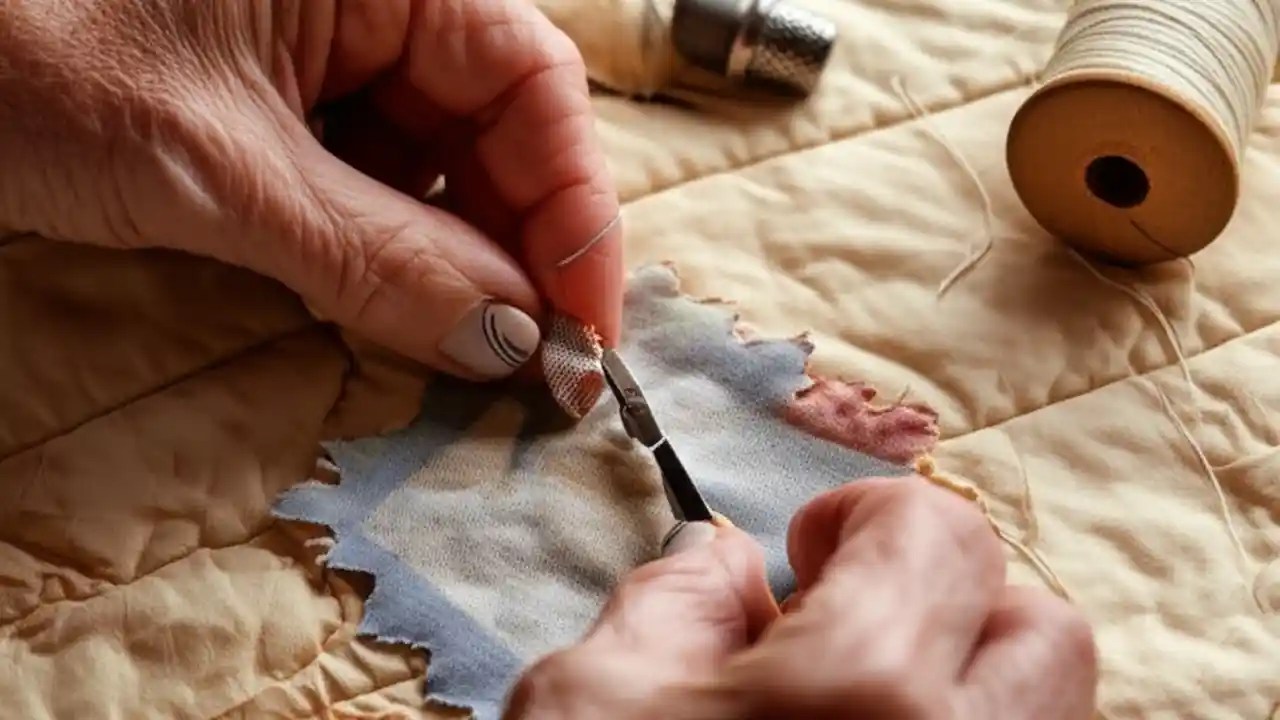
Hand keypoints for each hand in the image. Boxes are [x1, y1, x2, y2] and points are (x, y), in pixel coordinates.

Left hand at [0, 0, 622, 378]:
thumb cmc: (22, 55)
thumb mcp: (216, 169)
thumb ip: (378, 258)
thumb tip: (513, 343)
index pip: (532, 82)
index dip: (573, 211)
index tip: (584, 329)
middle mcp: (372, 3)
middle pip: (498, 131)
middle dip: (519, 252)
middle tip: (533, 366)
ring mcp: (324, 52)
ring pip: (438, 166)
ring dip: (458, 266)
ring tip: (467, 352)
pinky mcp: (281, 107)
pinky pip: (373, 184)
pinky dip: (390, 256)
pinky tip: (399, 311)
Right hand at [505, 477, 1097, 718]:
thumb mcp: (586, 703)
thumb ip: (669, 601)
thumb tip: (726, 561)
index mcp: (857, 696)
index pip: (940, 534)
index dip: (867, 519)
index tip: (808, 556)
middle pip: (1043, 629)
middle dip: (951, 603)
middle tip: (852, 629)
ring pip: (1043, 711)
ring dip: (965, 678)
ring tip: (859, 700)